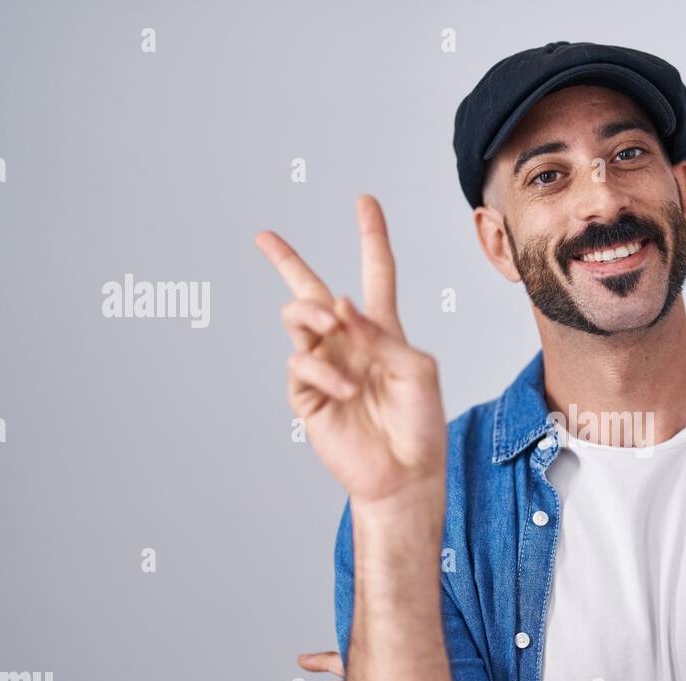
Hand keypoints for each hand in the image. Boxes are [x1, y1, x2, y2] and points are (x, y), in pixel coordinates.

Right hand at [255, 196, 446, 507]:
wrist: (405, 473)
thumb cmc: (420, 423)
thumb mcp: (417, 369)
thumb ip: (381, 335)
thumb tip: (339, 308)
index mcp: (382, 331)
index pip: (376, 274)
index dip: (371, 237)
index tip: (365, 202)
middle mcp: (349, 342)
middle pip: (312, 292)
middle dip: (286, 261)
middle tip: (264, 237)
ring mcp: (325, 366)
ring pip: (298, 317)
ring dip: (314, 313)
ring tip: (334, 324)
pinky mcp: (307, 394)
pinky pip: (301, 362)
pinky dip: (325, 369)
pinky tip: (347, 388)